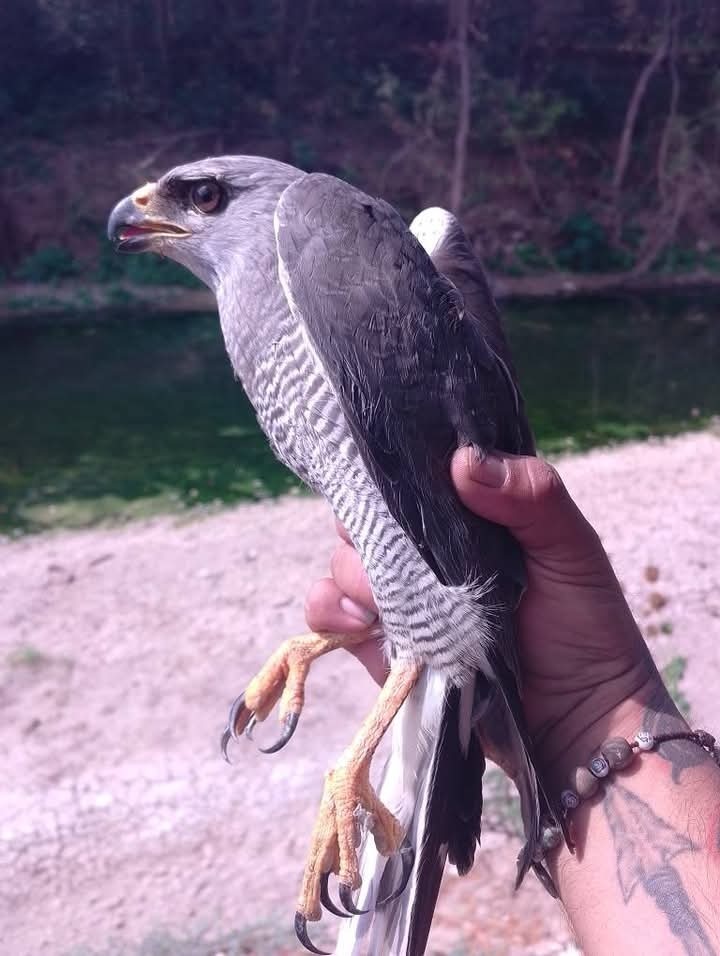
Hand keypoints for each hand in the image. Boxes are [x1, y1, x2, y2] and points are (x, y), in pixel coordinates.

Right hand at [306, 450, 669, 779]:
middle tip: (396, 549)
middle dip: (366, 525)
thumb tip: (462, 461)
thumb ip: (532, 497)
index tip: (390, 474)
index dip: (394, 472)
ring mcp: (402, 600)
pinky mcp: (380, 646)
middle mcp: (427, 555)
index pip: (412, 478)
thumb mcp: (572, 550)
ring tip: (386, 599)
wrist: (578, 725)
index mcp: (468, 520)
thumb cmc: (586, 629)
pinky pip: (331, 614)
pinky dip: (332, 611)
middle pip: (367, 518)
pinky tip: (363, 622)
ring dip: (354, 573)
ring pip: (344, 563)